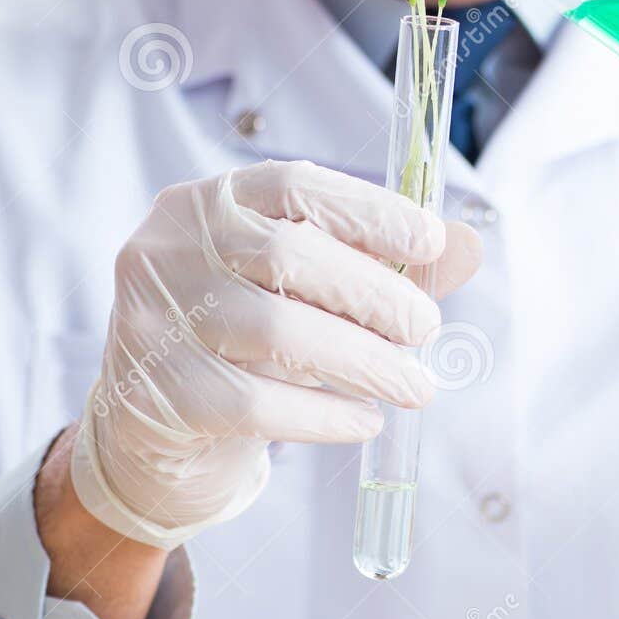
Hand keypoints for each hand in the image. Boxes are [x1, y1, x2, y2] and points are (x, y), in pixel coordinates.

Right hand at [70, 159, 480, 547]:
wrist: (150, 431)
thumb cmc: (241, 344)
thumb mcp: (306, 294)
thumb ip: (379, 263)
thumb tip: (468, 244)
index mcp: (210, 202)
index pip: (296, 186)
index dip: (371, 211)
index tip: (432, 240)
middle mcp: (171, 247)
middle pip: (290, 256)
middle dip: (376, 295)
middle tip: (427, 329)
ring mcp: (155, 317)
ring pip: (280, 333)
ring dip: (365, 362)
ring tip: (415, 387)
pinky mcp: (157, 391)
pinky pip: (258, 402)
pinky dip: (325, 414)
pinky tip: (364, 421)